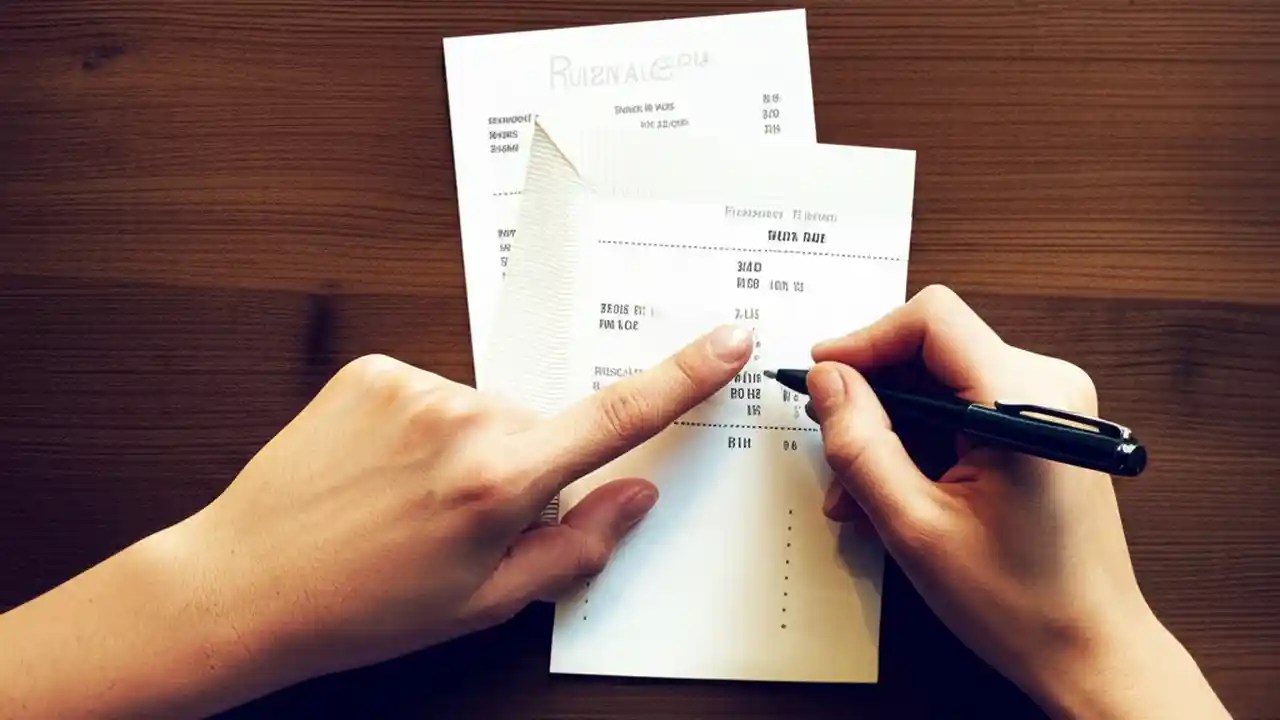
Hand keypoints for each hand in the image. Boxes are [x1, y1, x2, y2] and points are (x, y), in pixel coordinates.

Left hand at [91, 324, 749, 714]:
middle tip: (462, 520)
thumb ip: (576, 543)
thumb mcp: (486, 600)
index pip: (615, 419)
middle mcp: (463, 420)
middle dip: (523, 465)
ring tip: (406, 500)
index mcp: (500, 482)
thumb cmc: (364, 607)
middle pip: (539, 426)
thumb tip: (635, 494)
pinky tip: (381, 471)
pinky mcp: (373, 369)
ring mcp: (413, 386)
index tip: (727, 340)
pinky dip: (423, 426)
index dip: (683, 378)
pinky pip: (432, 392)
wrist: (245, 584)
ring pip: (483, 410)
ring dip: (468, 447)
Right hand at [806, 286, 1226, 718]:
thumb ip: (861, 445)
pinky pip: (962, 407)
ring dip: (891, 430)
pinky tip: (894, 493)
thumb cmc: (1020, 603)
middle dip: (873, 398)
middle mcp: (1048, 387)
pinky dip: (921, 442)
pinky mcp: (1042, 426)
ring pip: (939, 382)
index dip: (865, 341)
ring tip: (857, 494)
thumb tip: (827, 379)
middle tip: (832, 449)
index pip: (931, 320)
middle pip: (931, 350)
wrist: (1091, 650)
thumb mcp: (914, 526)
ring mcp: (1049, 405)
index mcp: (1025, 402)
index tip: (822, 377)